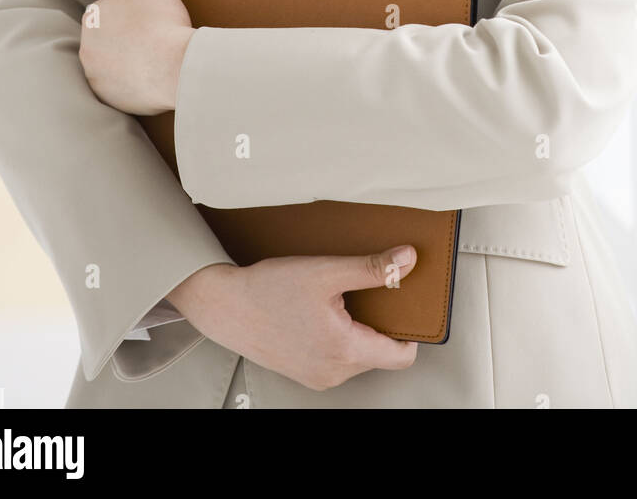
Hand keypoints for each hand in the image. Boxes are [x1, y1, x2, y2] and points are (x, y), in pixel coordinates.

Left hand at [79, 0, 193, 114]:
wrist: (176, 68)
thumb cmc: (159, 21)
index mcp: (91, 20)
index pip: (108, 9)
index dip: (132, 8)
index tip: (151, 13)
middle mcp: (87, 50)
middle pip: (110, 37)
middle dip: (128, 35)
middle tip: (156, 34)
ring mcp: (99, 79)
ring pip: (115, 63)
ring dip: (130, 58)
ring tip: (157, 56)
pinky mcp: (113, 101)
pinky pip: (123, 87)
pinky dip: (135, 81)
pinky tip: (155, 75)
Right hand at [168, 246, 419, 391]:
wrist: (225, 305)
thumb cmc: (269, 289)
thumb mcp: (326, 271)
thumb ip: (372, 268)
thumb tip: (408, 261)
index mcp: (344, 351)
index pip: (402, 355)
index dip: (411, 329)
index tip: (407, 304)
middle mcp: (334, 372)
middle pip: (381, 353)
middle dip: (382, 322)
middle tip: (371, 290)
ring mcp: (318, 376)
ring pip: (359, 354)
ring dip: (359, 327)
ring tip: (342, 297)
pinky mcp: (305, 372)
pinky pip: (338, 357)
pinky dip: (340, 335)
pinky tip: (324, 309)